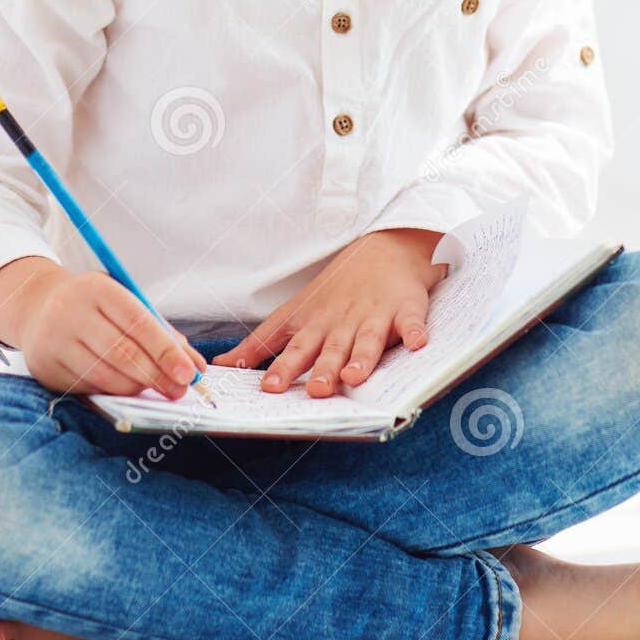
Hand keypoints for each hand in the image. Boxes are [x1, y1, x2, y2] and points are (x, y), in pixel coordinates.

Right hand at [0, 256, 206, 399]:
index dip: (166, 351)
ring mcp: (53, 341)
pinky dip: (113, 392)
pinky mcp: (45, 368)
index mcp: (98, 288)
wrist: (39, 307)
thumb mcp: (125, 303)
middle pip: (122, 352)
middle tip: (179, 390)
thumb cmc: (95, 306)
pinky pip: (88, 388)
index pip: (138, 322)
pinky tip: (127, 389)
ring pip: (105, 376)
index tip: (189, 372)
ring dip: (137, 388)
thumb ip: (161, 332)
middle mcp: (70, 312)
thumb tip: (195, 367)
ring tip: (156, 389)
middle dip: (156, 376)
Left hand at [212, 227, 445, 397]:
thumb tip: (223, 366)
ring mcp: (374, 315)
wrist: (383, 250)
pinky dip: (413, 332)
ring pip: (367, 340)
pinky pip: (410, 322)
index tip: (269, 387)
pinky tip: (417, 344)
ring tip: (356, 376)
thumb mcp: (293, 313)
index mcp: (314, 323)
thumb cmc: (334, 291)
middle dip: (322, 369)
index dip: (282, 367)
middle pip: (330, 348)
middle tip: (315, 389)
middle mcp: (341, 322)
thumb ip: (261, 343)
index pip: (295, 347)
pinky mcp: (405, 309)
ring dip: (362, 358)